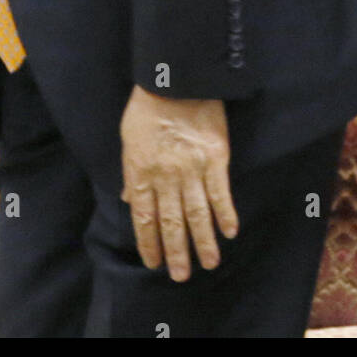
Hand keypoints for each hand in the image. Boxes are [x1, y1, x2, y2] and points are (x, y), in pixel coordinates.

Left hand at [120, 86, 238, 281]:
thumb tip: (127, 199)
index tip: (154, 263)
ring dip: (203, 241)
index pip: (144, 217)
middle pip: (171, 222)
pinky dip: (226, 214)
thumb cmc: (146, 108)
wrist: (175, 79)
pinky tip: (230, 233)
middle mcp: (166, 176)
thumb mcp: (127, 139)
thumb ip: (129, 172)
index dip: (149, 243)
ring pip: (197, 214)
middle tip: (181, 276)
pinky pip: (221, 193)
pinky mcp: (215, 158)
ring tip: (208, 264)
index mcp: (141, 171)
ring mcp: (192, 169)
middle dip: (176, 252)